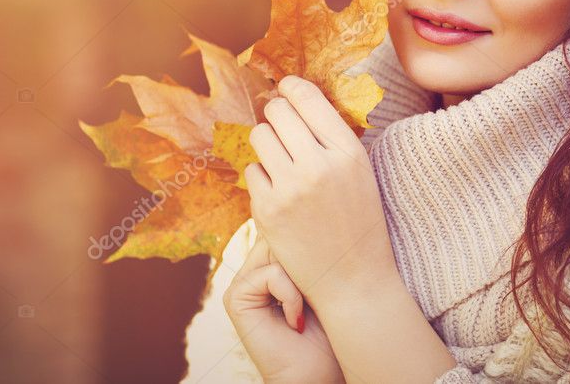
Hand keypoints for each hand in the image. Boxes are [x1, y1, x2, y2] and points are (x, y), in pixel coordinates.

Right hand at [223, 232, 345, 383]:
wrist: (322, 374)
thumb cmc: (334, 328)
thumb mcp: (329, 275)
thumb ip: (312, 244)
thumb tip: (317, 204)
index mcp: (276, 258)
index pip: (292, 224)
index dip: (314, 237)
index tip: (333, 265)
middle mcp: (256, 265)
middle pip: (283, 233)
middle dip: (310, 258)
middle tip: (321, 291)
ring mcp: (243, 281)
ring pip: (278, 249)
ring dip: (303, 278)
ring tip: (310, 306)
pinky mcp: (235, 298)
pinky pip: (269, 275)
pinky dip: (291, 296)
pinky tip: (297, 321)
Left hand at [244, 75, 398, 306]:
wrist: (352, 278)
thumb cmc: (359, 220)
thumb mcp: (359, 171)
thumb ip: (332, 136)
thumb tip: (297, 98)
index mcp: (348, 152)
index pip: (308, 98)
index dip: (291, 87)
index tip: (285, 87)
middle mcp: (318, 165)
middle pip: (277, 112)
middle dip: (277, 114)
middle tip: (282, 126)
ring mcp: (290, 188)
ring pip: (259, 136)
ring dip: (267, 142)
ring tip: (281, 158)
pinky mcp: (267, 210)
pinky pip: (252, 170)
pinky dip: (262, 176)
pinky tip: (279, 190)